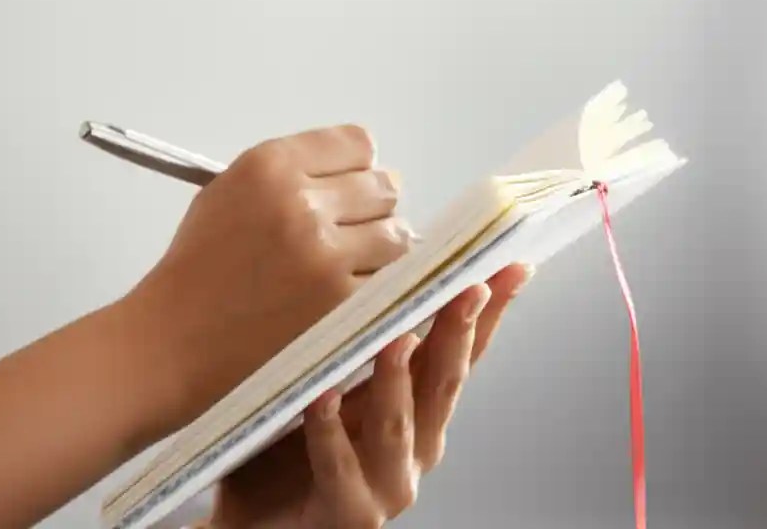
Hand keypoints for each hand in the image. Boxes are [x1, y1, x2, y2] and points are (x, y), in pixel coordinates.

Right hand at [125, 126, 412, 431]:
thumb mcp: (227, 194)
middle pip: (384, 186)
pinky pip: (389, 283)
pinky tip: (345, 299)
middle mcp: (302, 202)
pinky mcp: (342, 304)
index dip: (356, 167)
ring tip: (348, 268)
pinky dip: (375, 291)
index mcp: (269, 165)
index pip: (356, 143)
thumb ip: (288, 175)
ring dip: (381, 252)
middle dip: (372, 209)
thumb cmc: (197, 269)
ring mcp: (327, 255)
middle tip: (350, 233)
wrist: (174, 342)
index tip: (348, 188)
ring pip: (398, 235)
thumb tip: (356, 175)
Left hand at [205, 263, 533, 528]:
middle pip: (443, 383)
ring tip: (396, 338)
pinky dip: (329, 429)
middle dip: (458, 334)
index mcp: (417, 411)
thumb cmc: (290, 448)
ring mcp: (386, 483)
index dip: (490, 313)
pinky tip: (321, 398)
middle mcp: (414, 448)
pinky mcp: (347, 510)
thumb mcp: (333, 384)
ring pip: (397, 423)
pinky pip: (336, 463)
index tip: (511, 266)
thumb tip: (371, 264)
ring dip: (398, 379)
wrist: (255, 520)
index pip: (461, 354)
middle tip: (468, 288)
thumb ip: (356, 342)